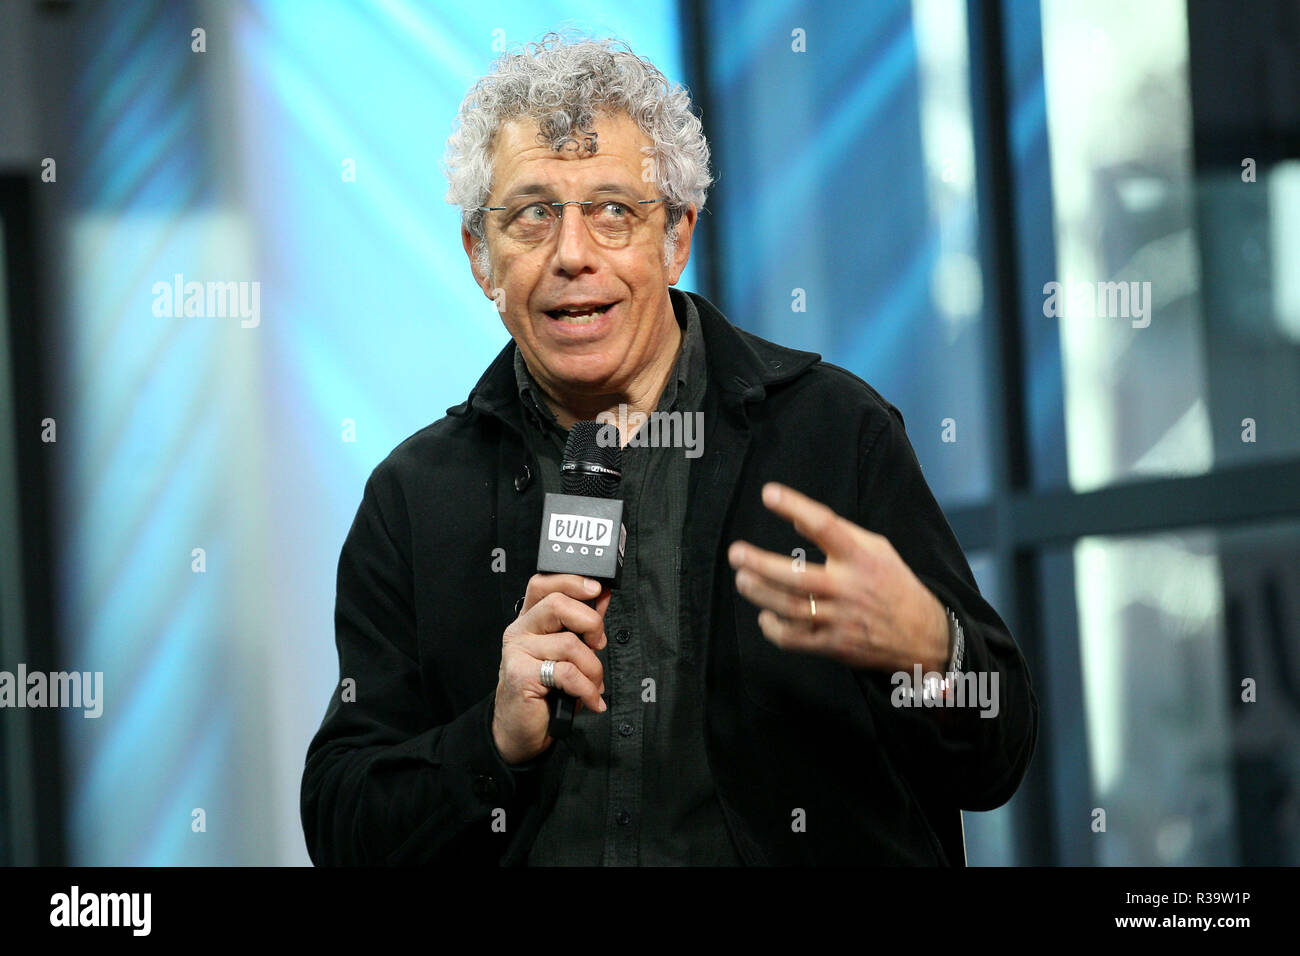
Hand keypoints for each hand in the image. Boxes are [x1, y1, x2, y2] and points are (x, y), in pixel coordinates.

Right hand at [492, 573, 610, 764]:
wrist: (519, 730)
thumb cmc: (545, 691)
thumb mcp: (566, 653)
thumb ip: (581, 623)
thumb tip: (601, 596)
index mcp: (530, 619)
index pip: (543, 583)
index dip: (571, 581)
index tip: (597, 589)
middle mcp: (520, 631)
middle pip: (557, 603)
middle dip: (590, 622)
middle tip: (598, 644)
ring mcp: (518, 652)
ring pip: (569, 643)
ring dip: (593, 668)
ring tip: (594, 684)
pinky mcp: (521, 675)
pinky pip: (567, 673)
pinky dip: (587, 689)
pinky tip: (591, 700)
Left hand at [728, 482, 948, 673]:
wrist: (923, 636)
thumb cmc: (894, 584)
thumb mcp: (877, 549)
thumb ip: (839, 533)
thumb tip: (798, 518)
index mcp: (861, 557)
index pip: (826, 526)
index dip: (795, 507)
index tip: (769, 494)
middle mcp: (848, 587)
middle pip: (797, 576)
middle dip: (761, 564)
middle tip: (736, 553)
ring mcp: (840, 619)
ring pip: (791, 607)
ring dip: (761, 593)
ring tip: (742, 580)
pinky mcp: (834, 645)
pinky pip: (795, 639)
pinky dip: (774, 628)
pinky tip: (765, 616)